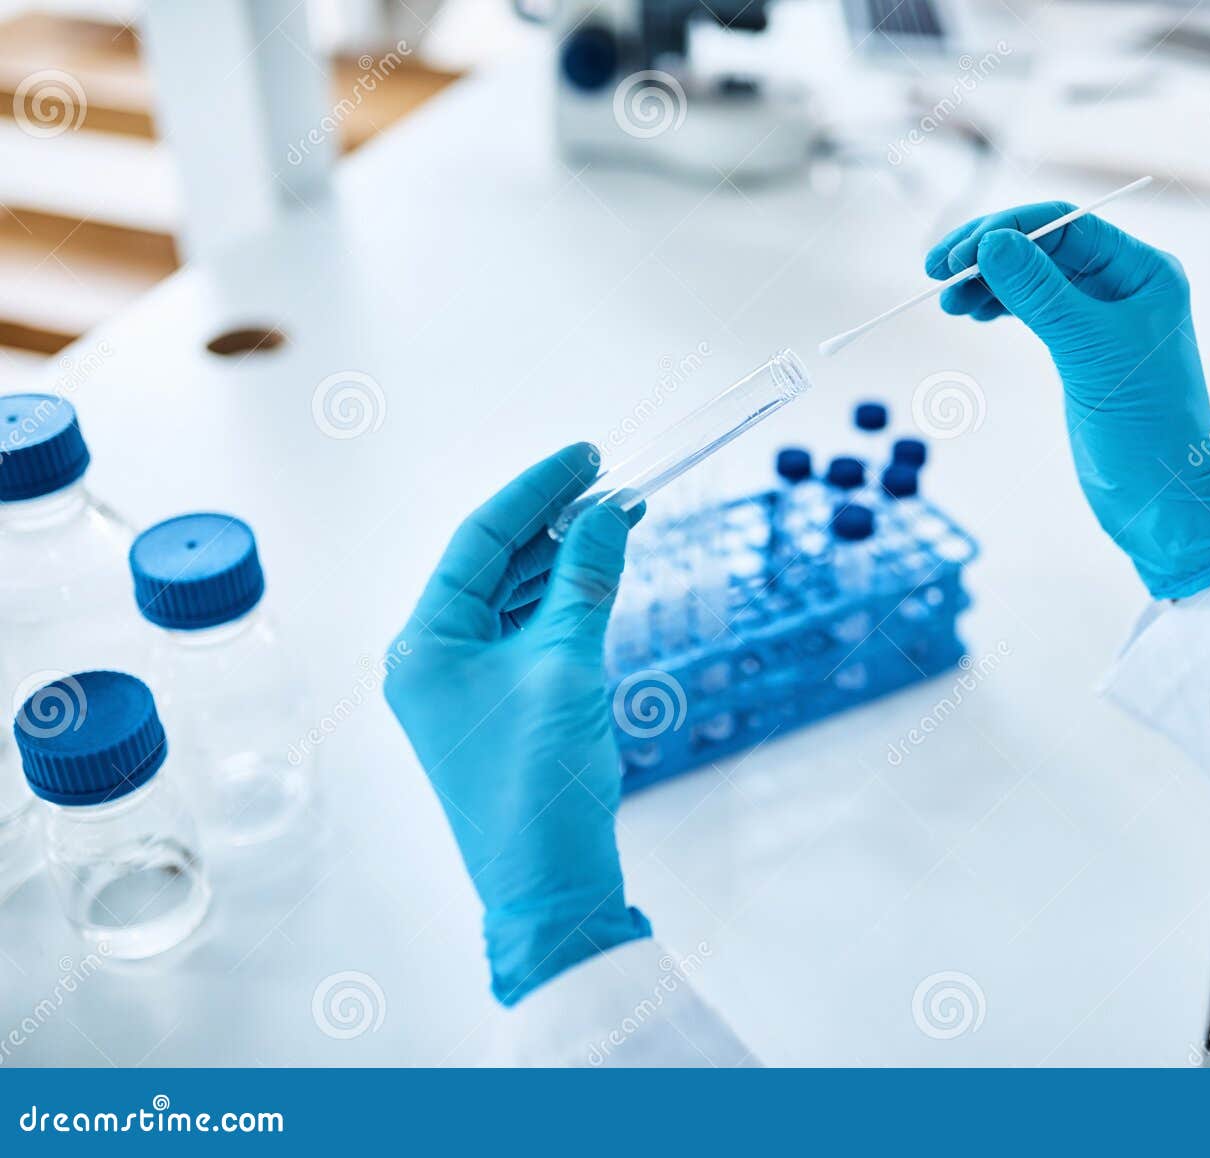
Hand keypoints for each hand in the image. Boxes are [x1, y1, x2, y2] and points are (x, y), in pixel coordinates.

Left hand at [384, 443, 650, 1004]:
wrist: (550, 884)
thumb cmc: (539, 782)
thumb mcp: (566, 665)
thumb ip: (587, 580)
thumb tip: (609, 511)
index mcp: (423, 644)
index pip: (479, 540)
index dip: (534, 491)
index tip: (584, 456)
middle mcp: (433, 659)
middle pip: (494, 565)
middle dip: (555, 525)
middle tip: (614, 488)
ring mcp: (465, 687)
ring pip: (516, 599)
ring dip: (566, 563)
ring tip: (620, 523)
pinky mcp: (499, 709)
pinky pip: (530, 636)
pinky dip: (567, 605)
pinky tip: (603, 578)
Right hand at [928, 202, 1209, 598]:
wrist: (1163, 499)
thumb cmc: (1146, 426)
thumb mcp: (1088, 351)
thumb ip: (1039, 293)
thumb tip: (991, 242)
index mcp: (1144, 272)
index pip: (1065, 226)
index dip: (1005, 232)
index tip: (955, 258)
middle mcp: (1126, 287)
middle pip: (1045, 247)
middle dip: (989, 256)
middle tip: (936, 274)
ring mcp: (1104, 319)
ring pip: (1035, 280)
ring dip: (989, 284)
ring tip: (948, 303)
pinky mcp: (1084, 351)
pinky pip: (1036, 311)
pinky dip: (1002, 308)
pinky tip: (975, 312)